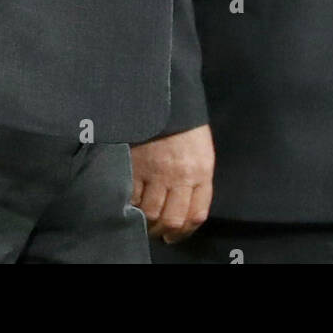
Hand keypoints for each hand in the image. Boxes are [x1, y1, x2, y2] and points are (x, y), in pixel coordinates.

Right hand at [130, 123, 214, 242]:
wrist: (165, 97)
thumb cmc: (185, 125)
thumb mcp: (201, 151)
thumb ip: (197, 181)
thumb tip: (186, 212)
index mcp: (200, 170)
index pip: (196, 215)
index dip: (184, 232)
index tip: (174, 236)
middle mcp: (180, 174)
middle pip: (172, 219)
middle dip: (164, 231)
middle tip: (158, 232)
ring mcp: (156, 170)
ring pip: (151, 212)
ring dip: (146, 222)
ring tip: (143, 221)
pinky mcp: (135, 164)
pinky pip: (132, 196)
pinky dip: (131, 205)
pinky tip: (131, 204)